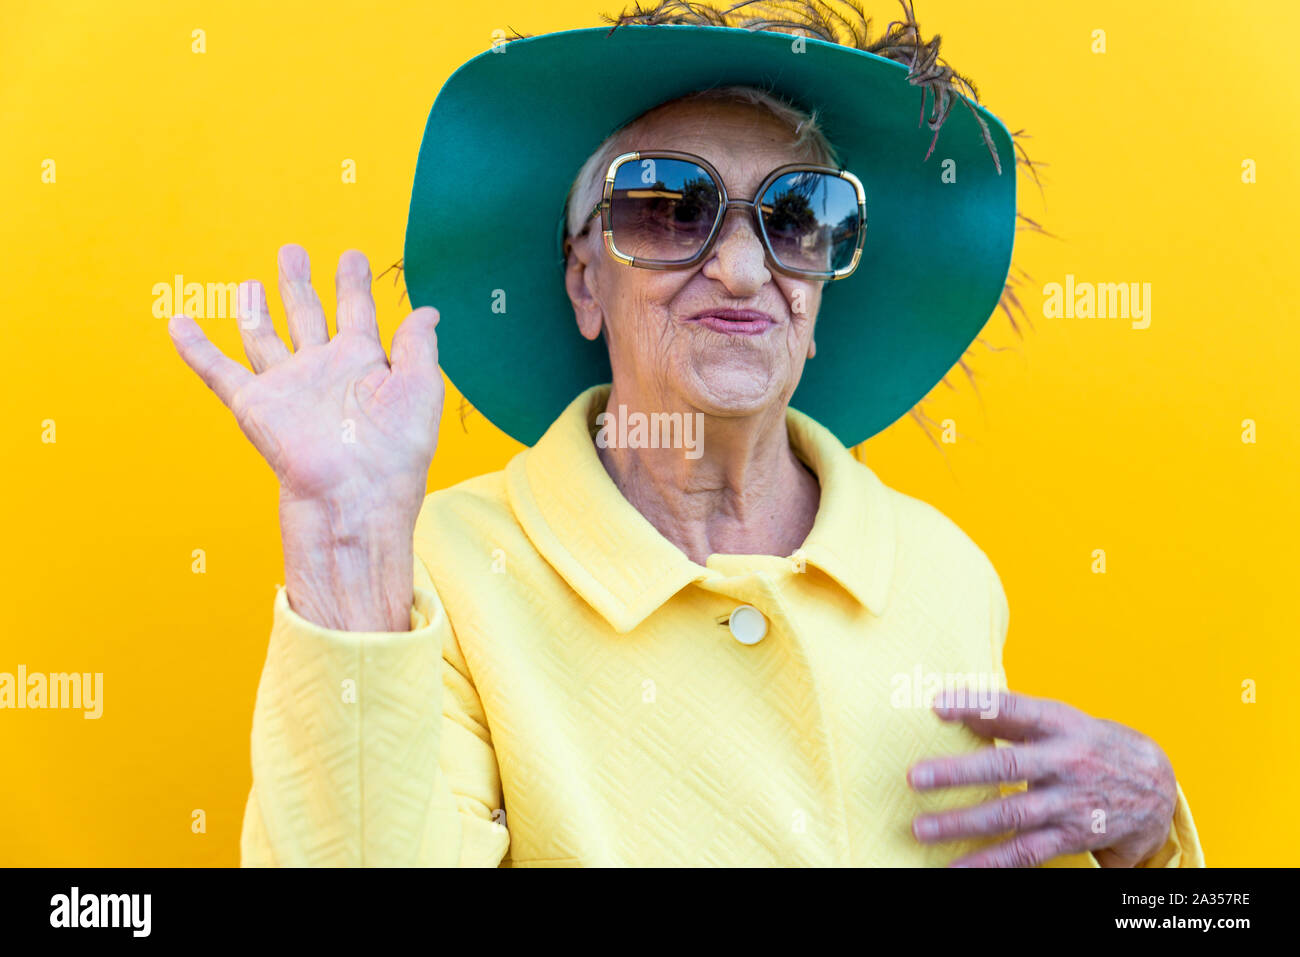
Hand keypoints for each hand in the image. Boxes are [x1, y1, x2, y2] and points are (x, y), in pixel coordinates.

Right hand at [168, 244, 443, 629]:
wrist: (355, 497)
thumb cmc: (397, 452)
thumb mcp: (421, 389)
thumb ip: (418, 346)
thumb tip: (428, 311)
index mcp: (364, 364)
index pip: (357, 313)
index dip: (354, 284)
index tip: (353, 255)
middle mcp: (323, 371)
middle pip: (307, 316)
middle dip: (300, 284)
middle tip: (292, 251)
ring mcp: (287, 386)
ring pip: (264, 338)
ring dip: (256, 309)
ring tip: (250, 281)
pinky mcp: (254, 405)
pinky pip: (218, 371)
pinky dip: (196, 348)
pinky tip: (179, 324)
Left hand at [907, 689, 1177, 867]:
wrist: (1155, 786)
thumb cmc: (1090, 744)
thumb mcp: (1059, 721)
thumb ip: (1008, 716)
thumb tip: (953, 706)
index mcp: (1061, 725)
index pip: (1014, 710)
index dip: (976, 705)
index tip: (937, 704)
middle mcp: (1066, 763)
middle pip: (1008, 766)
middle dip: (959, 773)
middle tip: (916, 777)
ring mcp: (1070, 803)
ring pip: (1011, 815)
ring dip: (963, 824)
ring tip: (922, 828)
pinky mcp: (1071, 837)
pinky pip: (1026, 852)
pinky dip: (990, 862)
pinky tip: (957, 867)